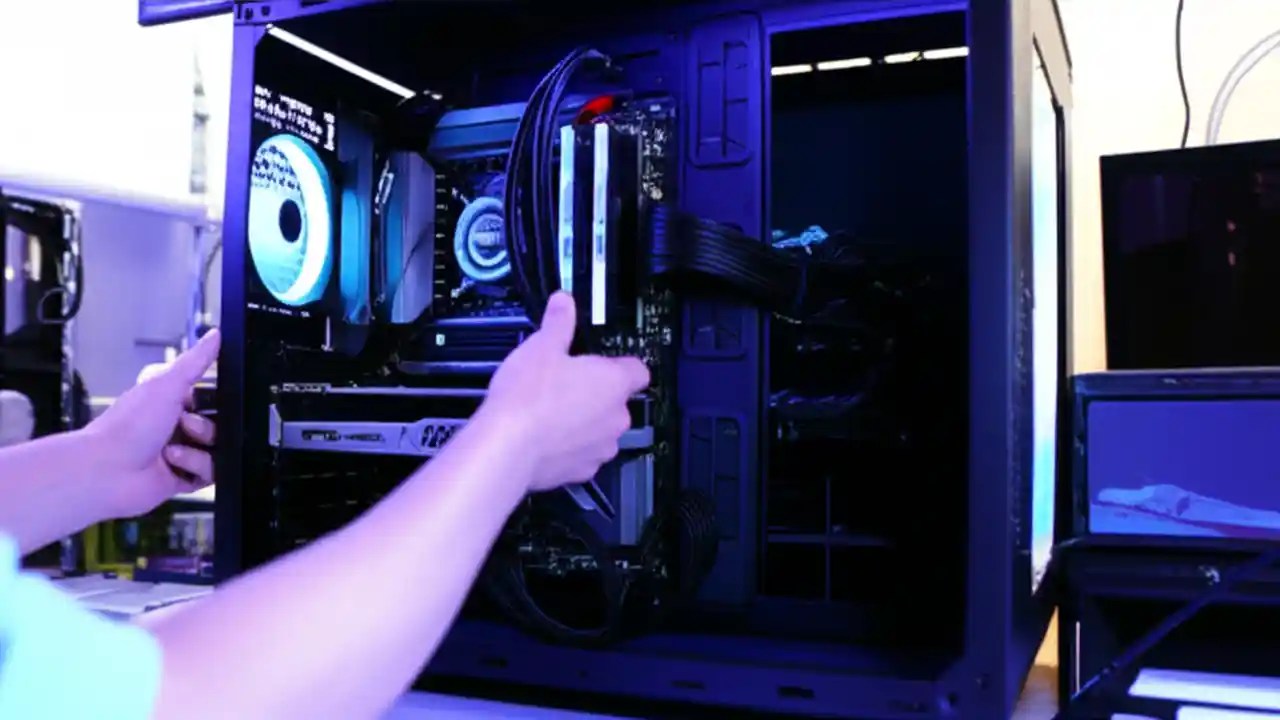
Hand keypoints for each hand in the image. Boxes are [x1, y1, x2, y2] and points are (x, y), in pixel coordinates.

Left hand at [85, 330, 220, 517]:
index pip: (209, 399)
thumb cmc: (129, 425)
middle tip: (187, 426)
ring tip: (175, 450)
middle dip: (208, 427)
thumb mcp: (166, 384)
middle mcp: (175, 427)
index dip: (217, 400)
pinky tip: (175, 464)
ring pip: (217, 449)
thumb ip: (195, 361)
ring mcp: (180, 454)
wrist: (106, 470)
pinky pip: (210, 473)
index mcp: (169, 402)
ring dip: (200, 448)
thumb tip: (216, 334)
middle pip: (218, 425)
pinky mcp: (182, 479)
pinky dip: (195, 466)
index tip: (217, 401)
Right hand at [480, 292, 649, 491]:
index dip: (621, 364)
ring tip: (551, 410)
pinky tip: (544, 435)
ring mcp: (601, 447)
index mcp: (613, 382)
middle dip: (594, 393)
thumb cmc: (527, 398)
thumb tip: (564, 304)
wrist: (507, 447)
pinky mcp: (582, 471)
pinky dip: (568, 446)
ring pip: (600, 429)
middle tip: (565, 383)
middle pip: (616, 401)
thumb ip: (559, 323)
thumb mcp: (541, 346)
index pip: (638, 370)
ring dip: (583, 421)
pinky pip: (583, 455)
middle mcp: (616, 417)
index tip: (604, 360)